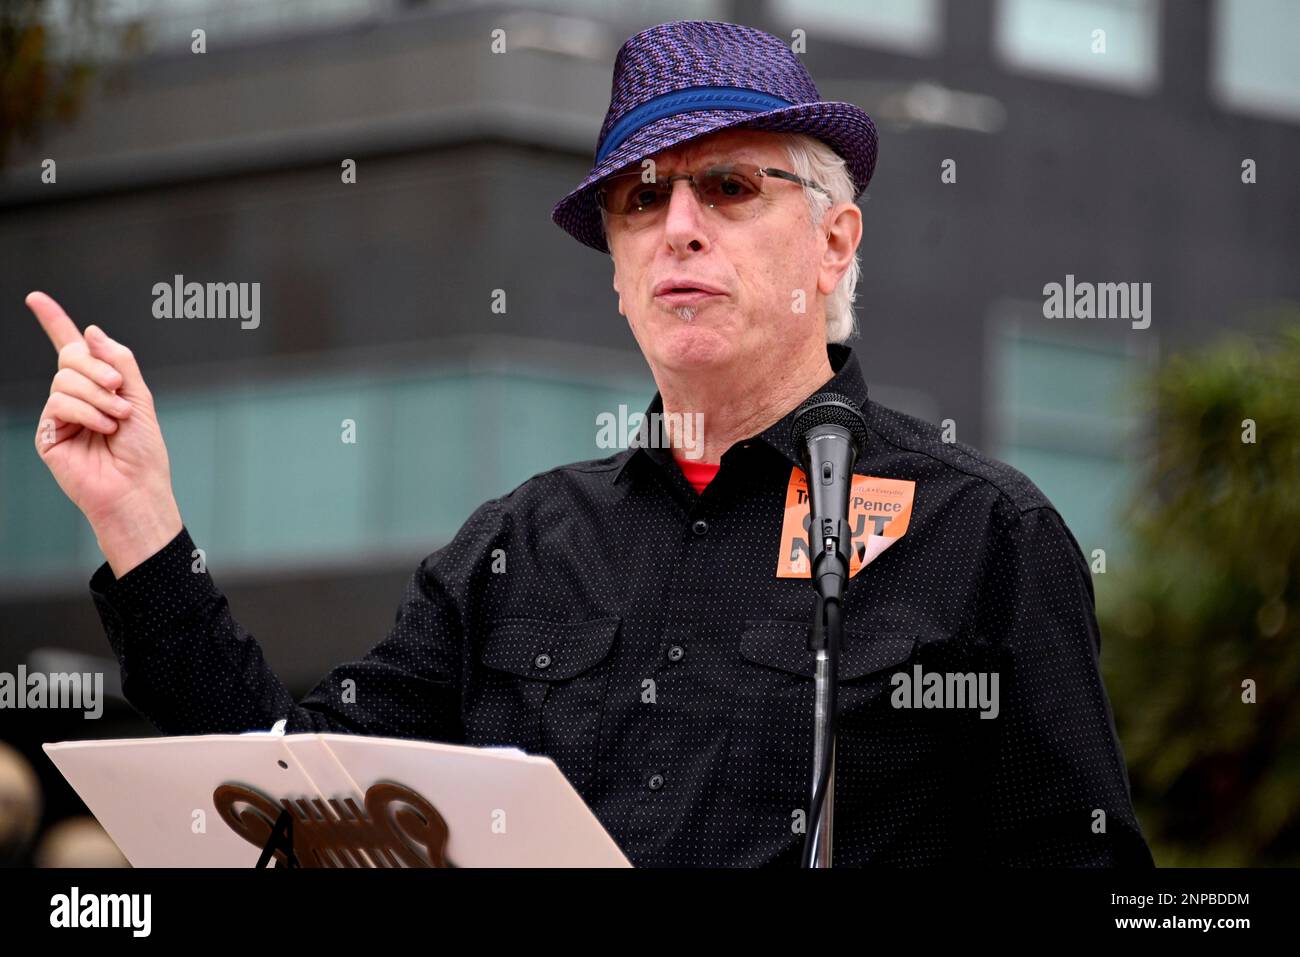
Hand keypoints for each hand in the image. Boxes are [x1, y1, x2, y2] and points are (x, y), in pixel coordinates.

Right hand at [28, 291, 182, 576]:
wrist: (136, 488)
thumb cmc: (143, 450)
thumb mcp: (139, 397)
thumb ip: (118, 361)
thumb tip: (90, 331)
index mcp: (98, 386)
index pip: (71, 348)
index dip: (54, 321)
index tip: (36, 298)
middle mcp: (76, 398)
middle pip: (71, 360)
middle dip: (99, 371)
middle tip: (120, 392)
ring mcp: (59, 416)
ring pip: (64, 380)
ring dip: (97, 396)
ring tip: (116, 420)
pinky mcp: (48, 434)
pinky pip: (59, 404)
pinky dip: (86, 412)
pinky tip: (102, 429)